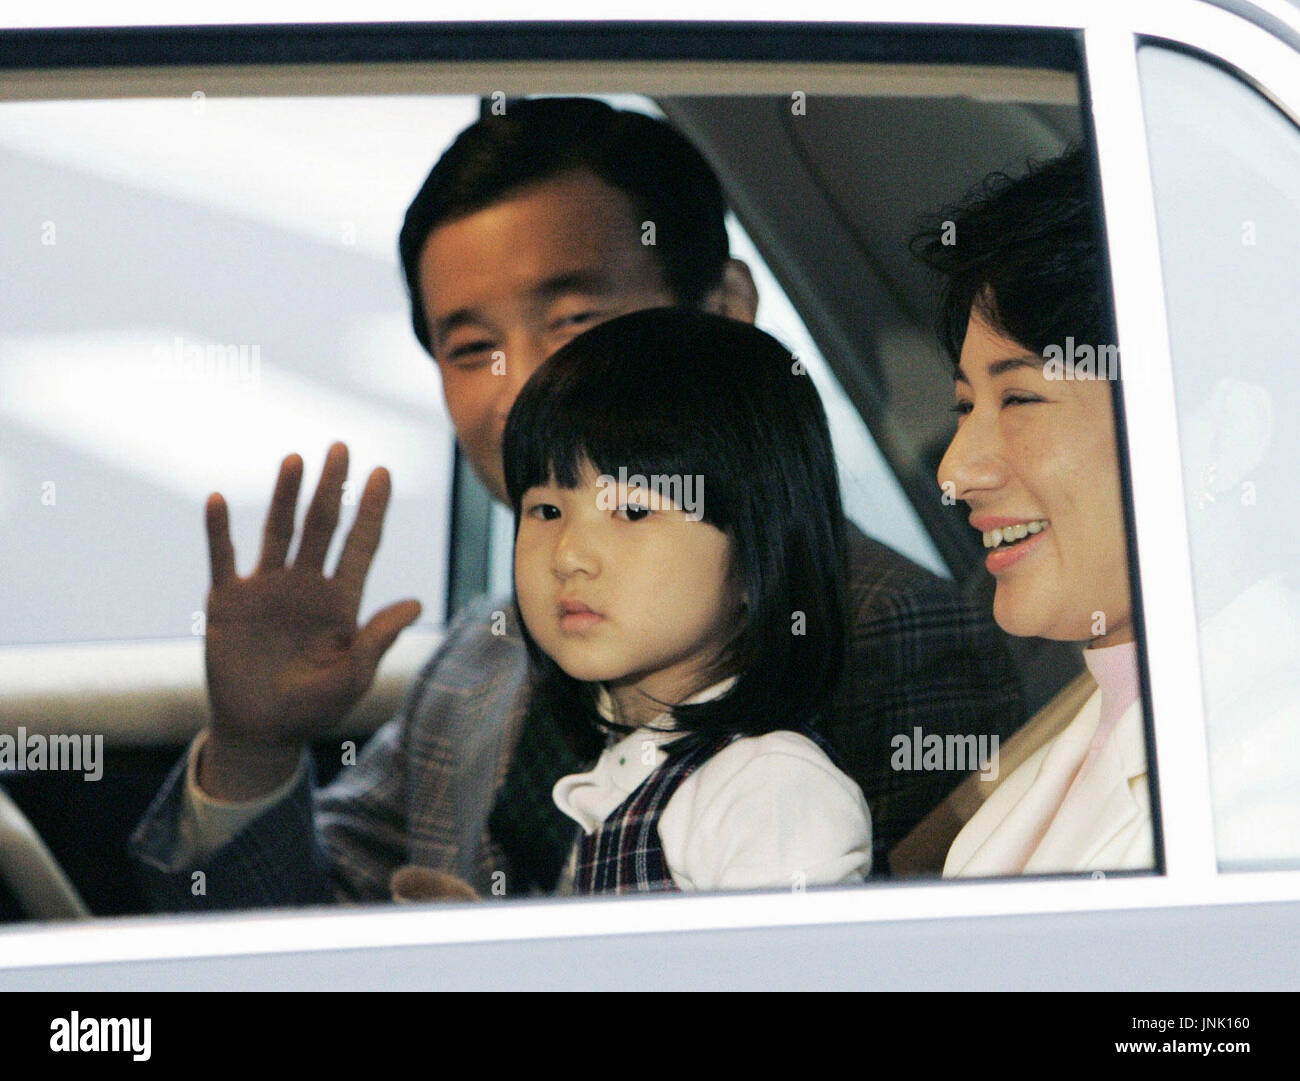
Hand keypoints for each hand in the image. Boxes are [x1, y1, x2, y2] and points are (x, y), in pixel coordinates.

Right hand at [199, 443, 420, 798]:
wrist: (262, 730)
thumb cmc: (315, 706)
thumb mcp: (353, 676)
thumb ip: (377, 639)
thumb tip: (416, 603)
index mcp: (340, 600)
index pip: (361, 545)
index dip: (371, 510)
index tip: (383, 473)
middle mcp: (306, 584)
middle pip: (322, 526)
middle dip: (332, 488)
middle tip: (342, 448)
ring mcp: (267, 588)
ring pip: (278, 531)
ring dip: (285, 496)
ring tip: (295, 460)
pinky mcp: (228, 600)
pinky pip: (223, 558)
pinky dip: (220, 530)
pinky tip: (219, 500)